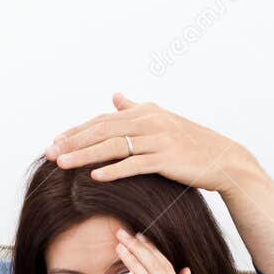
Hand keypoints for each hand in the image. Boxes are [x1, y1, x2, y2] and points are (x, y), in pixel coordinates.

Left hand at [46, 94, 262, 193]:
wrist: (223, 160)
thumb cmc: (190, 144)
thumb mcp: (161, 121)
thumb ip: (135, 109)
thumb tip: (115, 96)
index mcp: (145, 112)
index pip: (103, 120)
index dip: (77, 131)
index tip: (55, 141)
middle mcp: (150, 121)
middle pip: (103, 130)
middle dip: (73, 142)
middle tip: (49, 152)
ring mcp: (159, 139)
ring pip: (114, 146)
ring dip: (85, 155)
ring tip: (62, 164)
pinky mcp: (167, 159)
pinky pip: (135, 164)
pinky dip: (114, 170)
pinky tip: (95, 177)